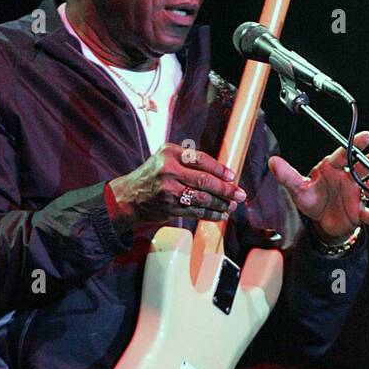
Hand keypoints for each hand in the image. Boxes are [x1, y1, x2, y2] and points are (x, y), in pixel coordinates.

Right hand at [105, 143, 245, 229]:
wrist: (129, 197)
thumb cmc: (152, 176)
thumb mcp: (165, 159)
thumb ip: (188, 161)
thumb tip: (221, 172)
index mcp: (170, 153)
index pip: (201, 159)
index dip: (220, 169)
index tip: (232, 176)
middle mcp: (168, 171)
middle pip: (204, 180)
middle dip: (226, 189)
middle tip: (240, 194)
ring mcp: (169, 191)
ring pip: (202, 198)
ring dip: (220, 204)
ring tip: (231, 206)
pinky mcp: (170, 208)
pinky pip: (196, 212)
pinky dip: (211, 215)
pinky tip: (220, 215)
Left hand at [268, 130, 368, 239]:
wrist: (321, 221)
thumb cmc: (312, 199)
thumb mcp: (297, 188)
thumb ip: (287, 175)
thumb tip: (272, 162)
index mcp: (334, 168)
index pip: (345, 154)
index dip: (355, 145)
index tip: (367, 136)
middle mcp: (349, 178)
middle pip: (366, 165)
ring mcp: (357, 194)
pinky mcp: (360, 211)